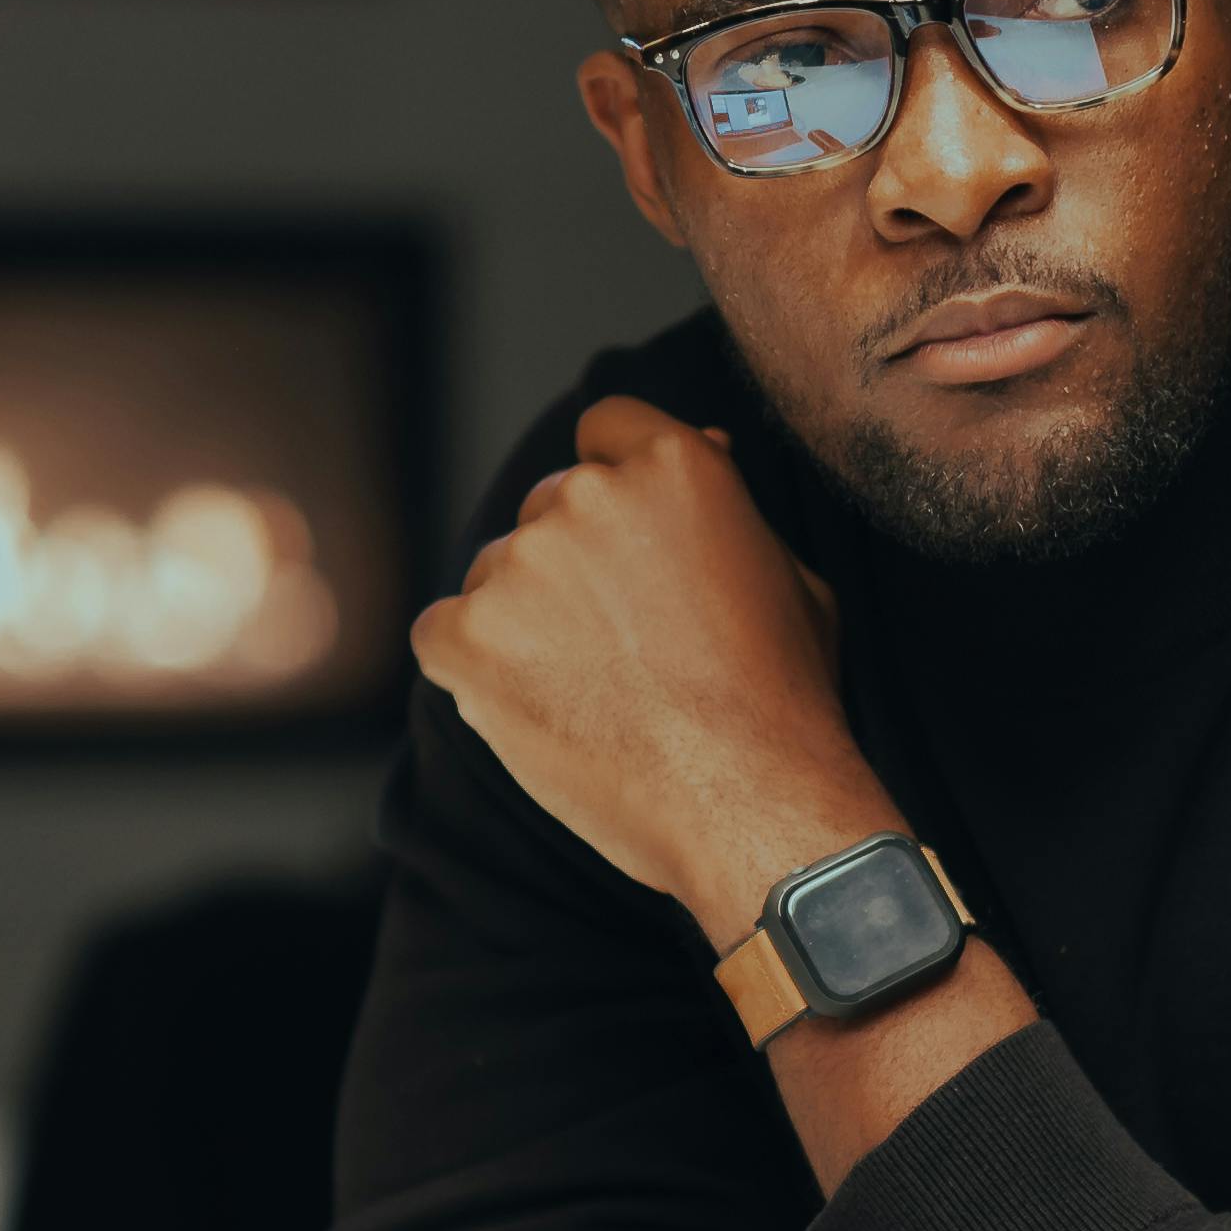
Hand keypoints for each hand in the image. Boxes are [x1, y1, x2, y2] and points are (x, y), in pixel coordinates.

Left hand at [409, 398, 878, 938]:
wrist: (748, 802)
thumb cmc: (782, 698)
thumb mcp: (788, 575)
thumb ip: (726, 505)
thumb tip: (702, 440)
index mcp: (670, 464)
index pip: (604, 429)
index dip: (617, 486)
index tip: (631, 544)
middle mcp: (584, 495)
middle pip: (546, 507)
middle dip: (572, 565)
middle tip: (624, 648)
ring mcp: (518, 564)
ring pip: (495, 574)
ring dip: (525, 621)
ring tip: (593, 694)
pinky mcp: (465, 636)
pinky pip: (442, 634)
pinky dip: (473, 670)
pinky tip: (536, 710)